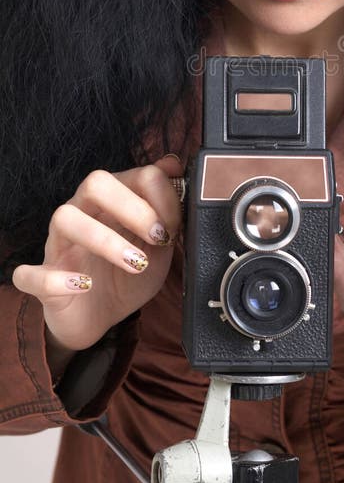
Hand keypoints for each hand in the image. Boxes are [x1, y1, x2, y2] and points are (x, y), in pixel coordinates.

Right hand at [12, 155, 182, 355]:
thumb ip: (167, 209)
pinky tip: (84, 286)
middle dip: (132, 206)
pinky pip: (30, 273)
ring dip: (103, 239)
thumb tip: (174, 165)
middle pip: (95, 183)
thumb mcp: (157, 245)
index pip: (133, 175)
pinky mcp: (40, 281)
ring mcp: (58, 245)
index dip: (161, 196)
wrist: (101, 317)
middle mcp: (82, 214)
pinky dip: (56, 280)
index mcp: (112, 202)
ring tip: (136, 263)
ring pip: (64, 219)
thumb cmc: (128, 274)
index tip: (174, 227)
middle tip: (158, 237)